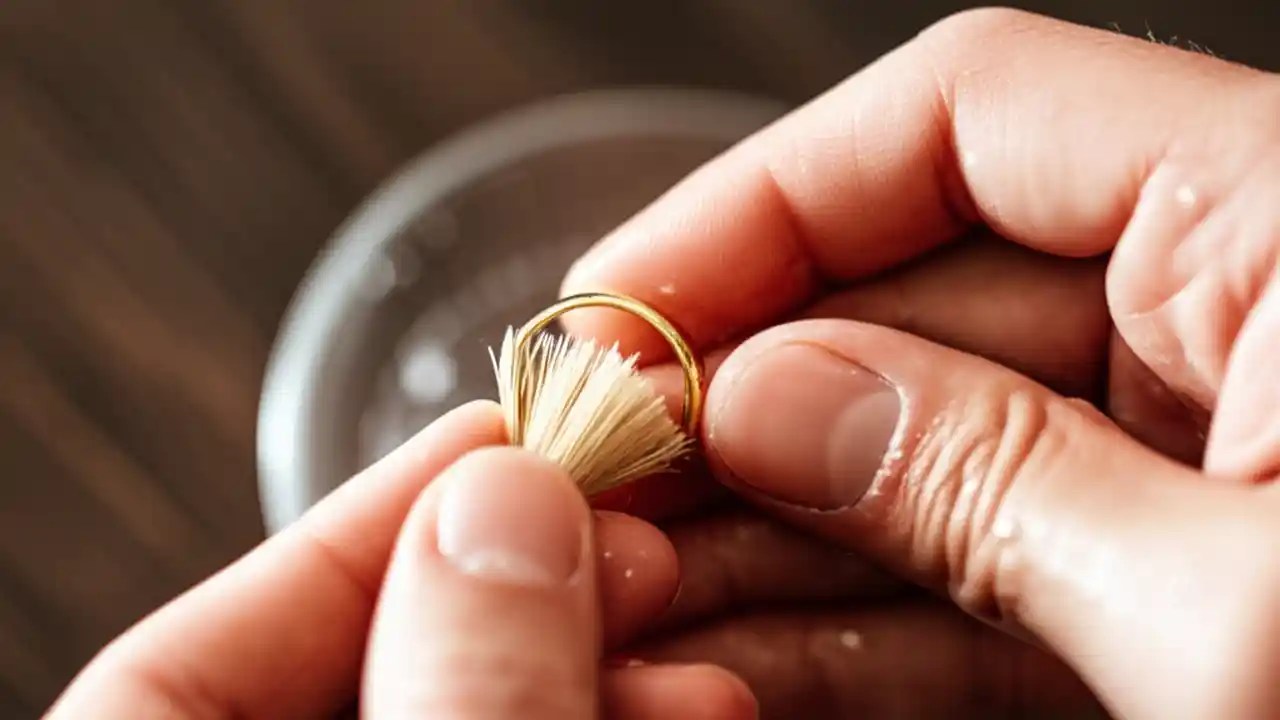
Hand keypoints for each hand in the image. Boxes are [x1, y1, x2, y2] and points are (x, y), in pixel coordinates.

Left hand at [47, 403, 753, 718]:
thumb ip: (466, 698)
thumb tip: (502, 511)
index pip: (178, 677)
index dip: (345, 537)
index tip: (496, 445)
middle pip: (358, 676)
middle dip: (509, 588)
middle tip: (628, 531)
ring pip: (476, 719)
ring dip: (591, 663)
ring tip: (695, 643)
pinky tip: (712, 705)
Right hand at [563, 9, 1279, 718]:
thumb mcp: (1234, 621)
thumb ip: (990, 484)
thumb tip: (765, 406)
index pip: (968, 113)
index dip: (766, 200)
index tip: (624, 309)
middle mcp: (1239, 315)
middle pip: (922, 296)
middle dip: (746, 401)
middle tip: (606, 483)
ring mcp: (1206, 450)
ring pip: (935, 445)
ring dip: (777, 527)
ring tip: (637, 587)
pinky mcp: (1185, 572)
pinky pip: (994, 563)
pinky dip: (866, 620)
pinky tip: (736, 656)